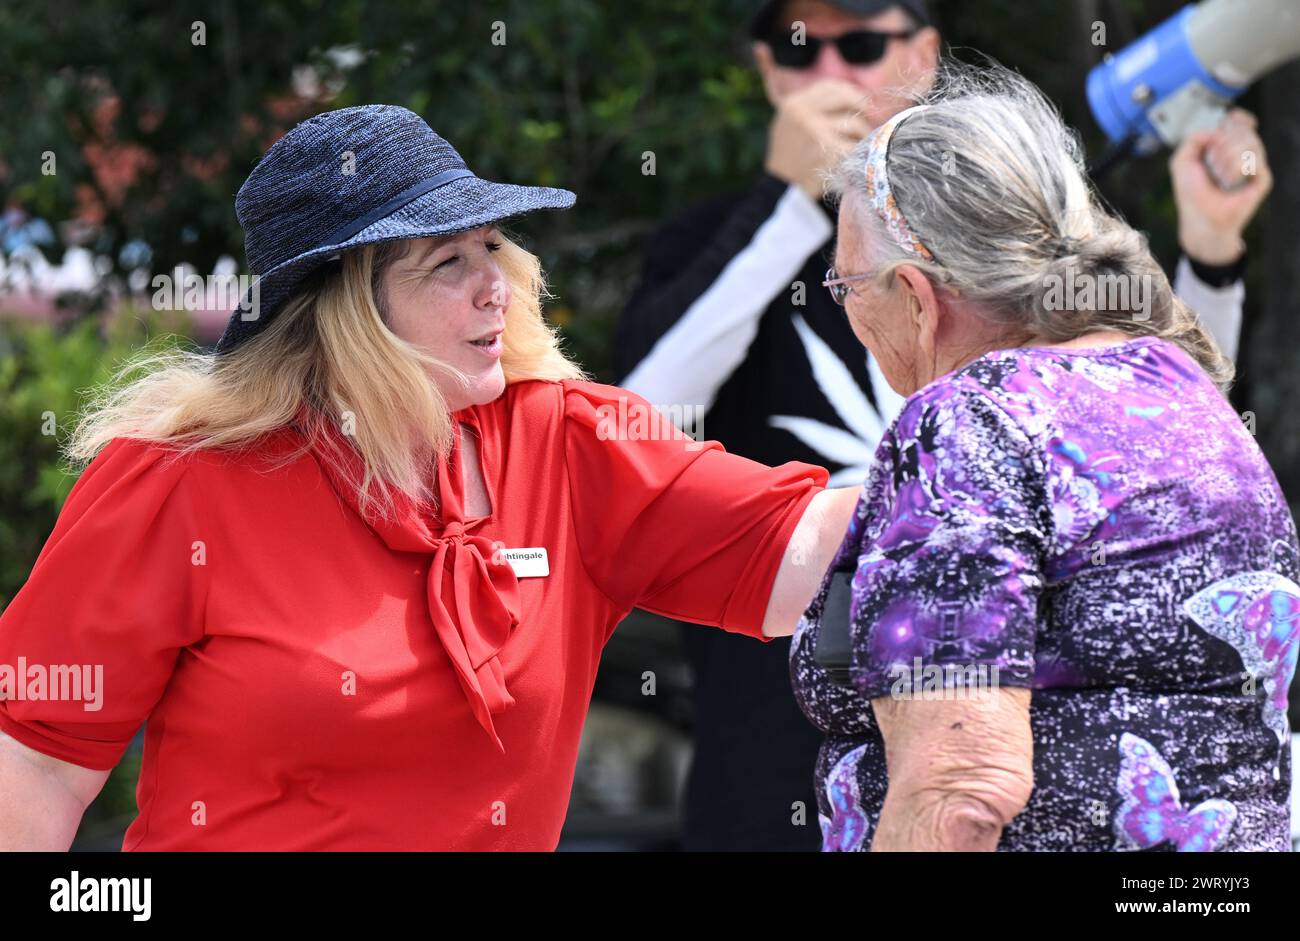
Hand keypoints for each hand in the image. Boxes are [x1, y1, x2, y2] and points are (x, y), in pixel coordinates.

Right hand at [764, 79, 873, 201]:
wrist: (780, 190)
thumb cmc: (788, 159)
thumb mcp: (787, 124)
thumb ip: (810, 107)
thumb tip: (850, 94)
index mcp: (794, 104)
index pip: (831, 86)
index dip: (850, 92)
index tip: (860, 102)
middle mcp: (803, 113)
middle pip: (847, 98)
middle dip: (864, 108)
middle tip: (872, 118)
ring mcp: (816, 131)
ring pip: (855, 124)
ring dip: (865, 135)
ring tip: (862, 144)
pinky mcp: (829, 151)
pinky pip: (856, 146)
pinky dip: (862, 152)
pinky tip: (859, 158)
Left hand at [1170, 108, 1272, 264]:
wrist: (1200, 219)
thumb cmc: (1191, 195)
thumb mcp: (1181, 162)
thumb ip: (1192, 139)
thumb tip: (1215, 131)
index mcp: (1226, 148)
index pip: (1241, 122)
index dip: (1236, 120)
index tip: (1225, 126)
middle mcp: (1242, 154)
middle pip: (1243, 129)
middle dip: (1222, 144)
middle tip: (1213, 164)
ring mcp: (1254, 166)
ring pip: (1250, 142)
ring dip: (1227, 157)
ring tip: (1219, 176)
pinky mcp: (1262, 179)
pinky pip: (1254, 160)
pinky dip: (1236, 168)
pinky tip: (1230, 181)